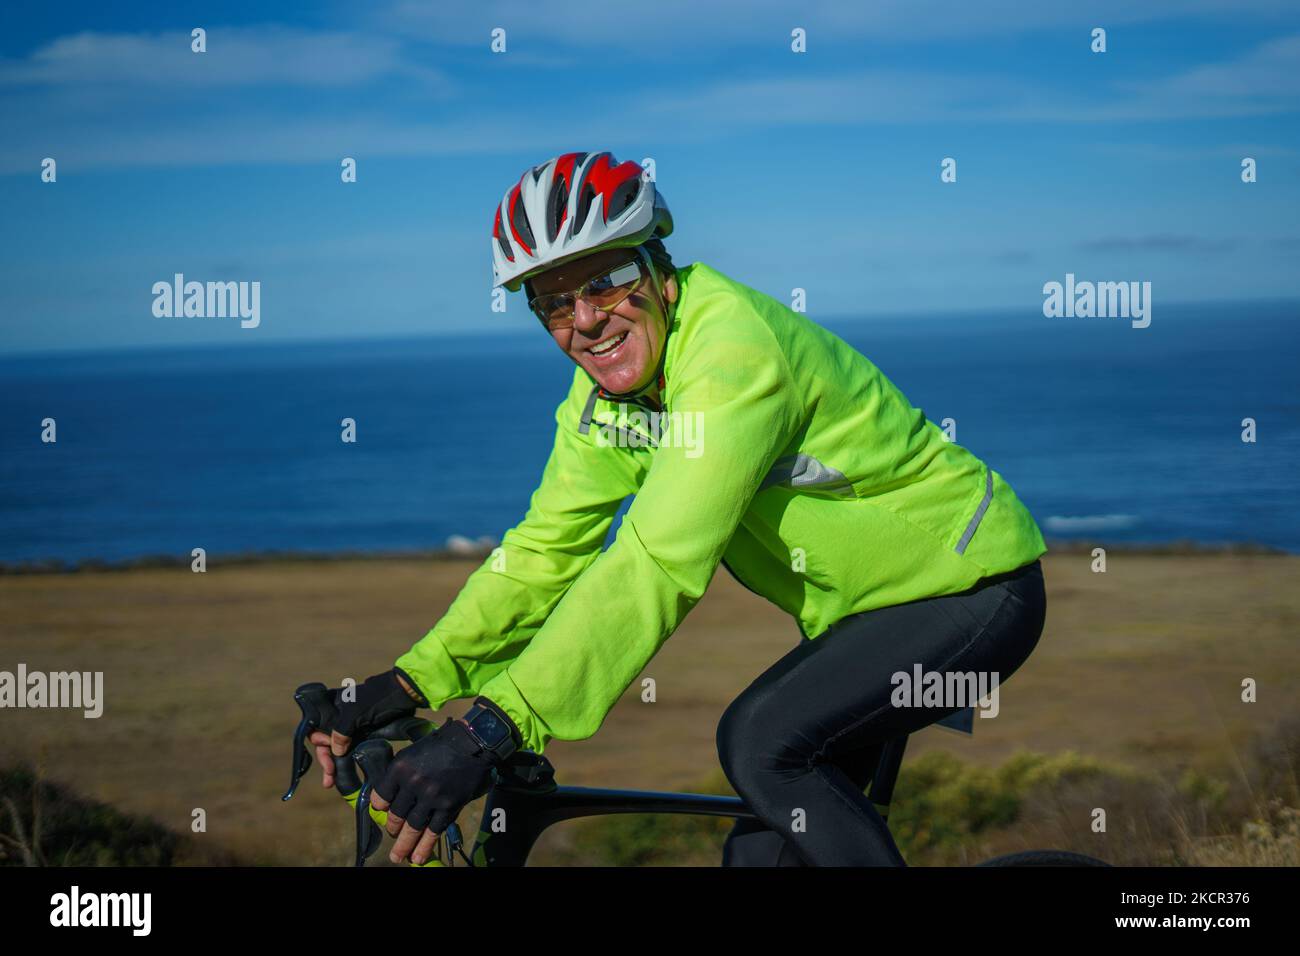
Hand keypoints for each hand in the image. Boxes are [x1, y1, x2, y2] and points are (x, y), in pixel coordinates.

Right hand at [311, 669, 425, 788]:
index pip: (317, 727)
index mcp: (335, 707)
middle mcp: (342, 718)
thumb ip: (341, 731)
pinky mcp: (367, 735)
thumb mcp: (357, 713)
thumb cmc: (380, 698)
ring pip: (338, 749)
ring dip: (333, 766)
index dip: (320, 742)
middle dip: (325, 759)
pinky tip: (342, 777)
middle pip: (326, 741)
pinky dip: (346, 764)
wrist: (406, 693)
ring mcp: (354, 728)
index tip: (328, 752)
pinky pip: (352, 751)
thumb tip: (335, 751)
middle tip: (328, 778)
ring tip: (330, 783)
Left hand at [369, 719, 498, 864]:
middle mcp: (413, 783)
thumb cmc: (439, 746)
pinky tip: (417, 857)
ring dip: (404, 845)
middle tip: (393, 834)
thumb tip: (387, 797)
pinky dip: (424, 846)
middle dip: (392, 828)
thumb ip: (399, 774)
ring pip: (412, 827)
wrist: (470, 744)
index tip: (382, 812)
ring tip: (397, 856)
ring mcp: (431, 797)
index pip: (381, 797)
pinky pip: (433, 830)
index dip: (379, 808)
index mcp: (400, 768)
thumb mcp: (412, 753)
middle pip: (396, 815)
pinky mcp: (448, 806)